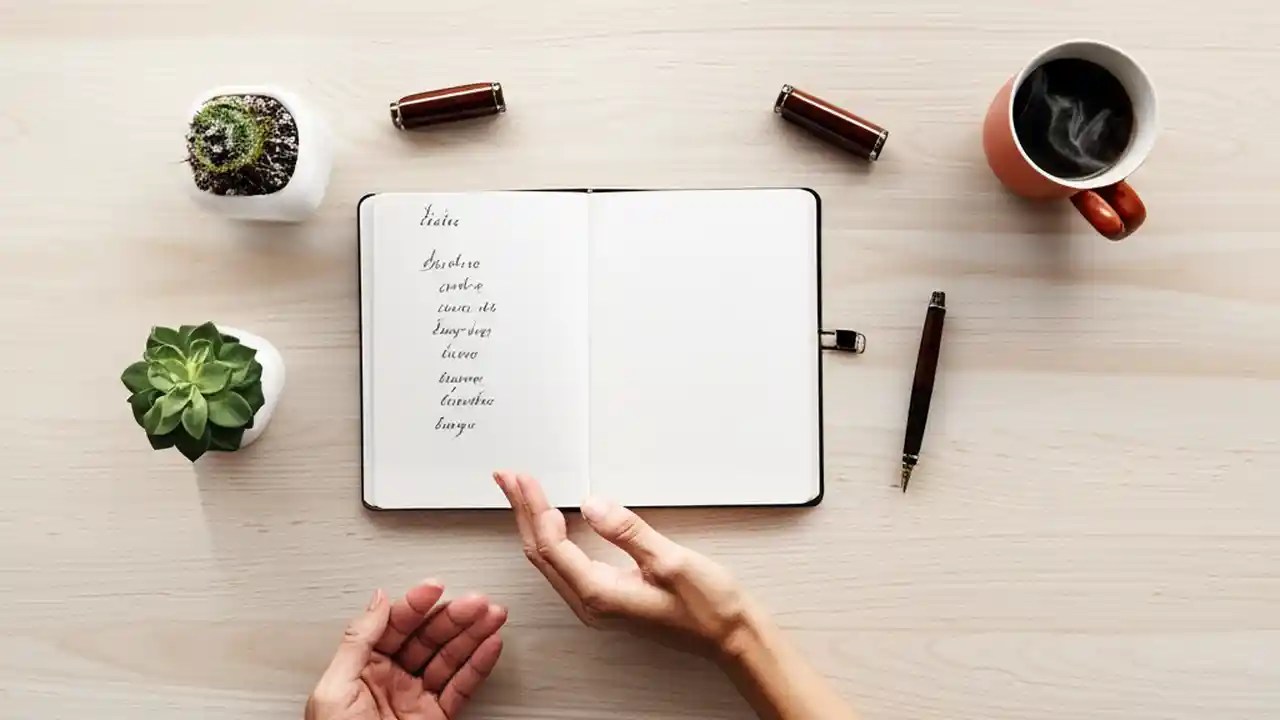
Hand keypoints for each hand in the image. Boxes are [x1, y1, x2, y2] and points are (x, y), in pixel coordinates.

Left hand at [305, 581, 505, 719]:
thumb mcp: (334, 690)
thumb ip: (357, 642)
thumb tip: (378, 600)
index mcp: (361, 669)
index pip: (394, 626)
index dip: (416, 604)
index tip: (435, 588)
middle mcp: (389, 680)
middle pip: (427, 637)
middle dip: (454, 616)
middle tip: (476, 602)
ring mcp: (415, 699)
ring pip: (449, 657)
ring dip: (473, 633)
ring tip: (493, 615)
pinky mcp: (436, 719)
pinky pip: (461, 687)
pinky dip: (479, 665)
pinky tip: (490, 645)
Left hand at [494, 472, 752, 658]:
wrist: (731, 636)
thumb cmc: (708, 607)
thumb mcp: (670, 561)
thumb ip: (628, 532)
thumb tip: (592, 505)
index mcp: (600, 594)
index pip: (550, 544)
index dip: (533, 508)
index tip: (524, 479)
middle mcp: (592, 602)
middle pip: (541, 551)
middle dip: (523, 511)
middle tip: (508, 479)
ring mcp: (599, 602)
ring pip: (551, 558)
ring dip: (535, 522)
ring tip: (523, 493)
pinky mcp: (609, 596)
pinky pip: (567, 564)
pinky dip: (554, 536)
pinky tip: (554, 520)